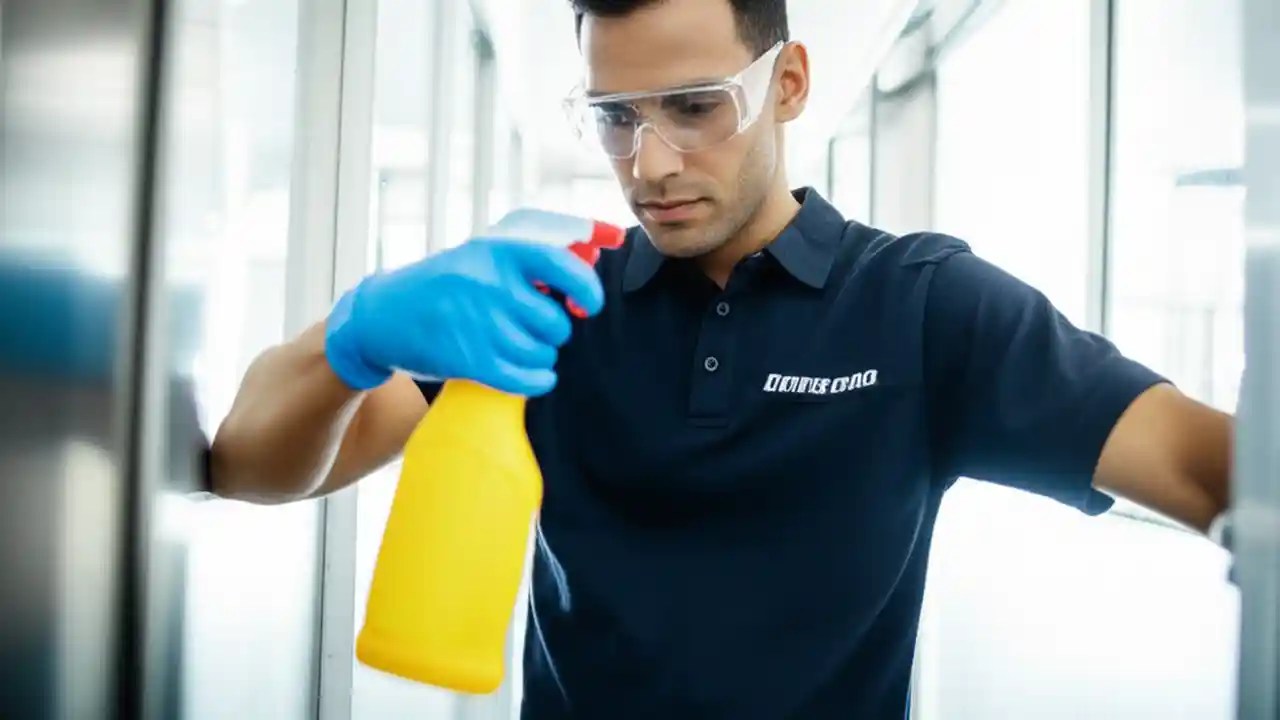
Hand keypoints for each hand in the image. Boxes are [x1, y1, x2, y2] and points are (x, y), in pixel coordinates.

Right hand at [324, 239, 603, 395]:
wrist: (385, 314)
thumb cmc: (448, 281)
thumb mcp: (485, 253)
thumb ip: (542, 252)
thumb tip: (603, 246)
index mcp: (498, 251)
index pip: (564, 266)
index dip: (588, 289)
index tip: (589, 304)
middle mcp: (490, 285)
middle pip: (556, 321)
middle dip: (554, 331)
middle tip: (536, 328)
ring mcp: (479, 324)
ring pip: (543, 352)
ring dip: (542, 355)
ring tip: (524, 347)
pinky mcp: (469, 360)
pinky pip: (526, 379)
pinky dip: (539, 380)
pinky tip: (536, 375)